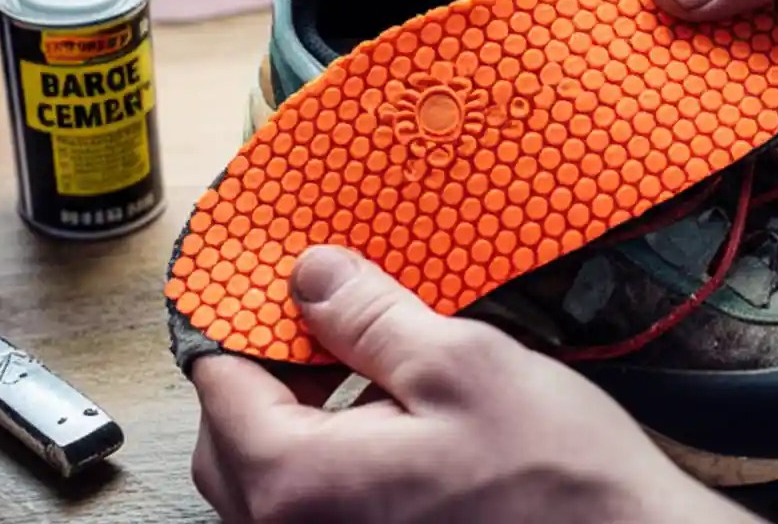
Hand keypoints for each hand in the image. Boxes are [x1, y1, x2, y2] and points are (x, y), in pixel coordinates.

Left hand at [190, 245, 761, 522]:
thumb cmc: (556, 477)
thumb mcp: (462, 365)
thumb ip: (368, 318)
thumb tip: (309, 277)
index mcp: (298, 484)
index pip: (220, 384)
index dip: (247, 323)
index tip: (284, 290)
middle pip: (230, 442)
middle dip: (265, 377)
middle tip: (327, 333)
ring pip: (268, 484)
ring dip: (296, 423)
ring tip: (366, 380)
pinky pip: (313, 512)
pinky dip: (328, 465)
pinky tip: (392, 435)